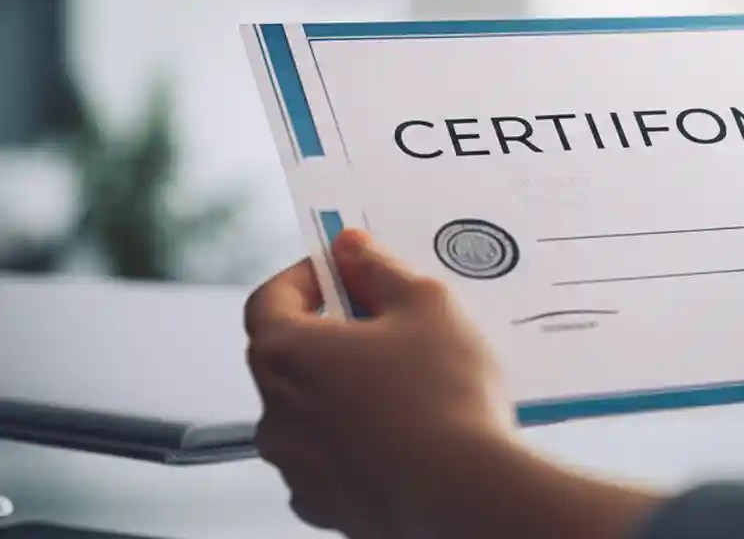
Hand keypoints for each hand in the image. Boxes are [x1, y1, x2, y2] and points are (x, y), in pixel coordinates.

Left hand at [245, 230, 655, 537]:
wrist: (467, 493)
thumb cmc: (444, 394)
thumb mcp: (425, 304)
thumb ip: (379, 269)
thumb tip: (350, 247)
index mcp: (286, 354)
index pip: (269, 299)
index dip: (305, 277)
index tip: (342, 270)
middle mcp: (274, 412)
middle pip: (292, 356)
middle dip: (334, 334)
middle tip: (390, 324)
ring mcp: (295, 466)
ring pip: (312, 411)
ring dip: (346, 391)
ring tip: (410, 386)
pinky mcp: (324, 504)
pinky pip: (332, 458)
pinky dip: (359, 441)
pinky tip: (407, 434)